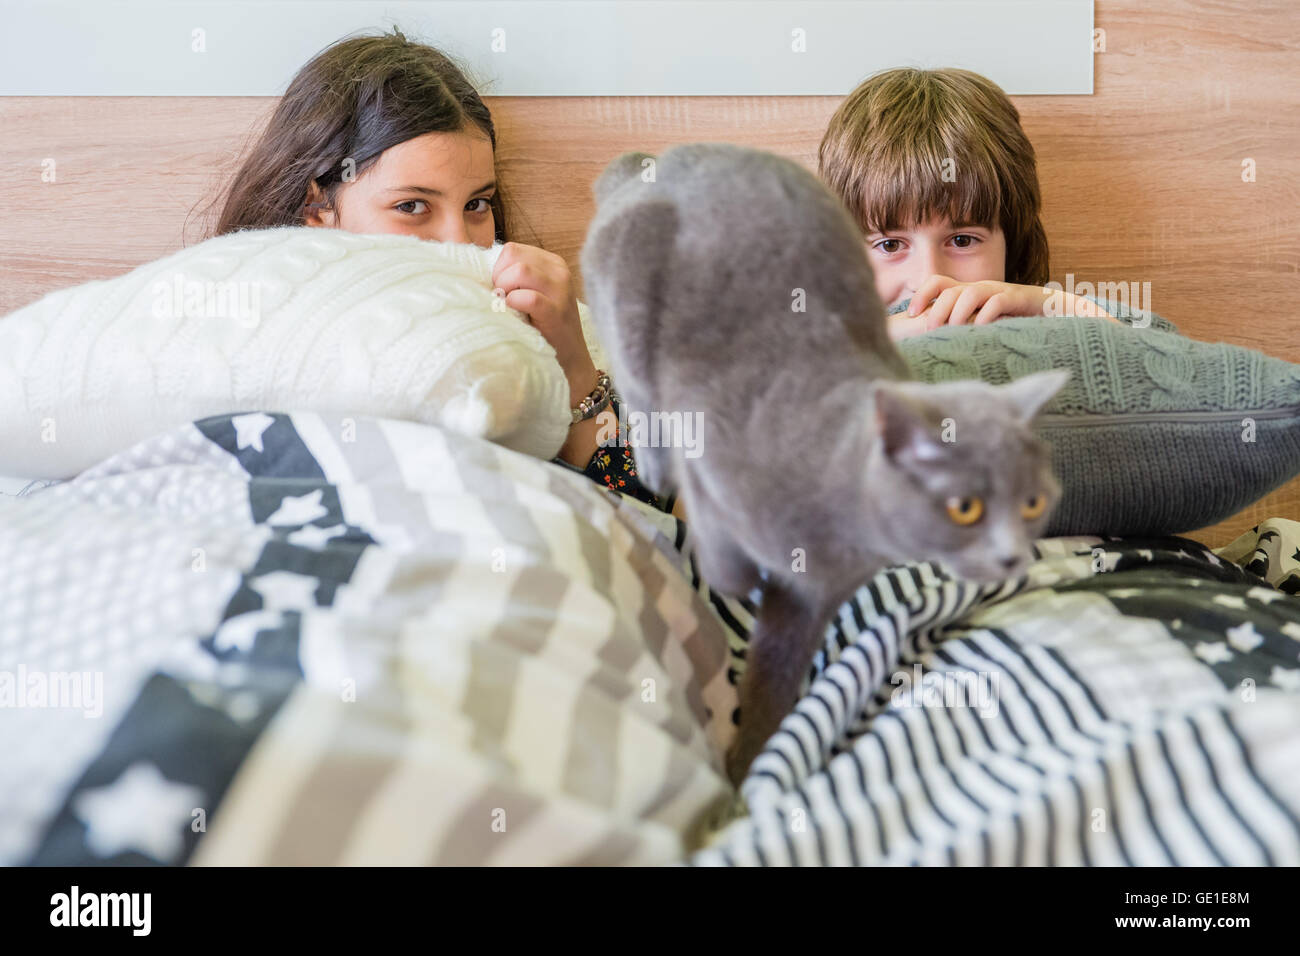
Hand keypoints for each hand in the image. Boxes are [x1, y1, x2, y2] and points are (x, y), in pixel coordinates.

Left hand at [492, 242, 597, 400]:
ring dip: (505, 289)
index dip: (498, 269)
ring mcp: (561, 290)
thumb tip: (480, 271)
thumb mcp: (534, 293)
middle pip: (513, 256)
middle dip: (499, 277)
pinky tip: (514, 315)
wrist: (570, 361)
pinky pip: (528, 298)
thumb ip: (515, 277)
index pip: (512, 249)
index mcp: (552, 263)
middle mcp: (559, 271)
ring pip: (520, 271)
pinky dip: (514, 304)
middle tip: (502, 300)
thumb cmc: (544, 327)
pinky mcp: (557, 311)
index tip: (500, 291)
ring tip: (507, 307)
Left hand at [905, 275, 1116, 331]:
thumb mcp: (981, 325)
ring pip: (970, 292)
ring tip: (953, 328)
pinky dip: (986, 314)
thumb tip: (932, 349)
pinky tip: (980, 329)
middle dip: (936, 308)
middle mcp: (980, 289)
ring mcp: (999, 292)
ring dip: (957, 311)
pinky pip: (998, 301)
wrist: (1057, 312)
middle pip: (949, 289)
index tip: (911, 314)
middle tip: (931, 329)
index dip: (922, 295)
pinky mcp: (1019, 299)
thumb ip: (961, 330)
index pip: (938, 283)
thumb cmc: (1013, 323)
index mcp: (968, 293)